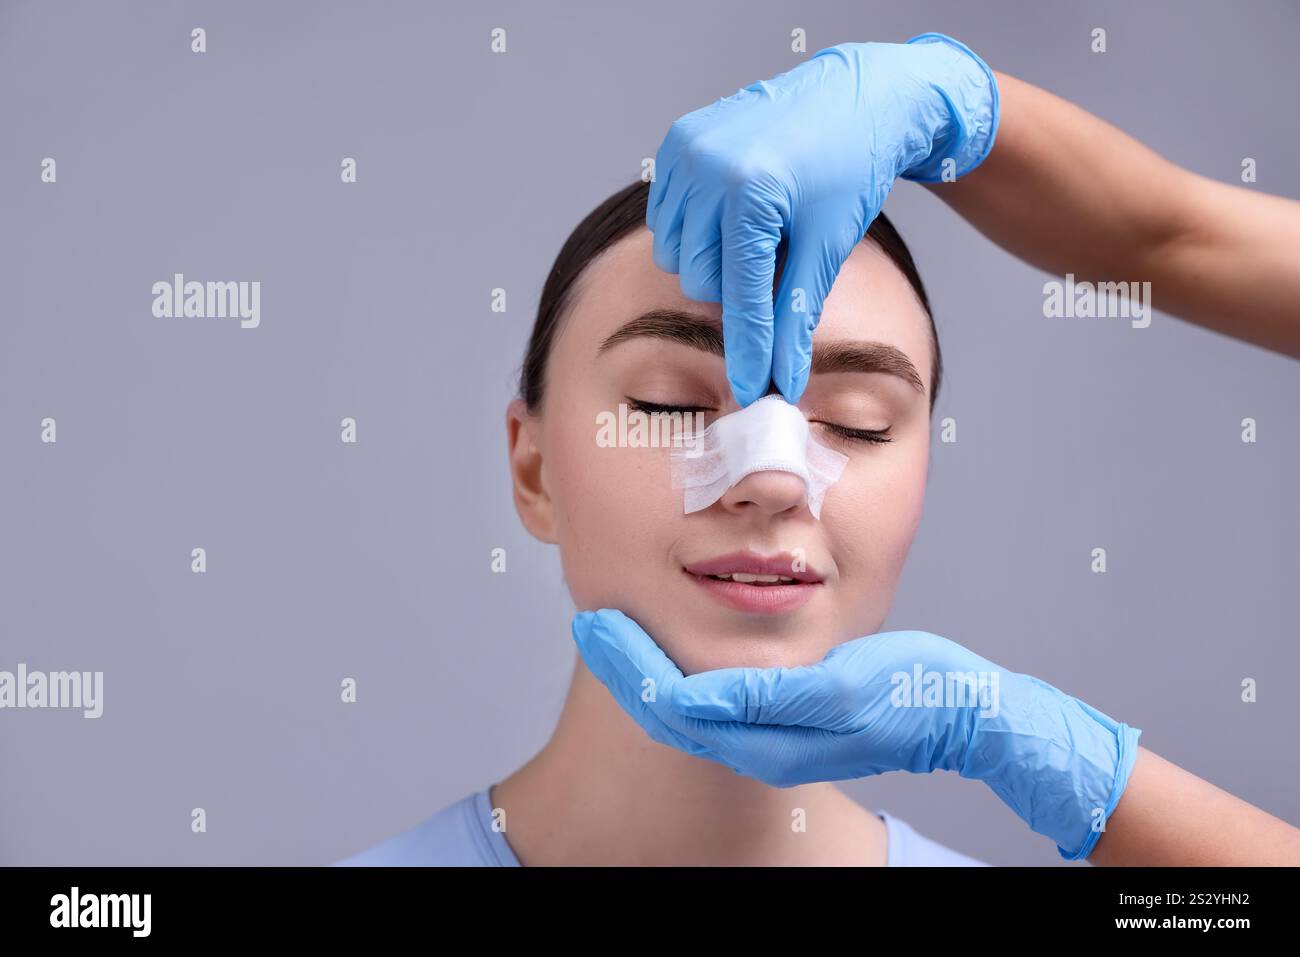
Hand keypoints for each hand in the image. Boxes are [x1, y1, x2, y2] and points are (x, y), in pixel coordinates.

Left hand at [571, 608, 1140, 859]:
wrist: (962, 713)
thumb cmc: (911, 693)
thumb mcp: (840, 688)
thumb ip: (765, 698)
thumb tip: (693, 697)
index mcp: (765, 741)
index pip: (671, 706)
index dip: (629, 664)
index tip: (594, 622)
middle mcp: (758, 747)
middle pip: (667, 712)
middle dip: (625, 666)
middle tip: (588, 619)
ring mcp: (771, 739)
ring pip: (685, 711)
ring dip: (647, 670)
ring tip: (617, 628)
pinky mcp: (786, 723)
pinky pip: (714, 705)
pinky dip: (682, 674)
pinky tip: (675, 647)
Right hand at [645, 33, 998, 405]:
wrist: (859, 96)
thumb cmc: (852, 168)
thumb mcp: (827, 247)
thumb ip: (796, 317)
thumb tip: (781, 381)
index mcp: (752, 191)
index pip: (740, 296)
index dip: (748, 351)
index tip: (750, 393)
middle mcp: (708, 167)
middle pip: (699, 280)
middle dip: (735, 289)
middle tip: (777, 261)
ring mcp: (688, 150)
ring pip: (676, 253)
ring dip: (712, 260)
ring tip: (758, 234)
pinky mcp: (679, 141)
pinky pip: (668, 216)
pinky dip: (696, 229)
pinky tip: (735, 213)